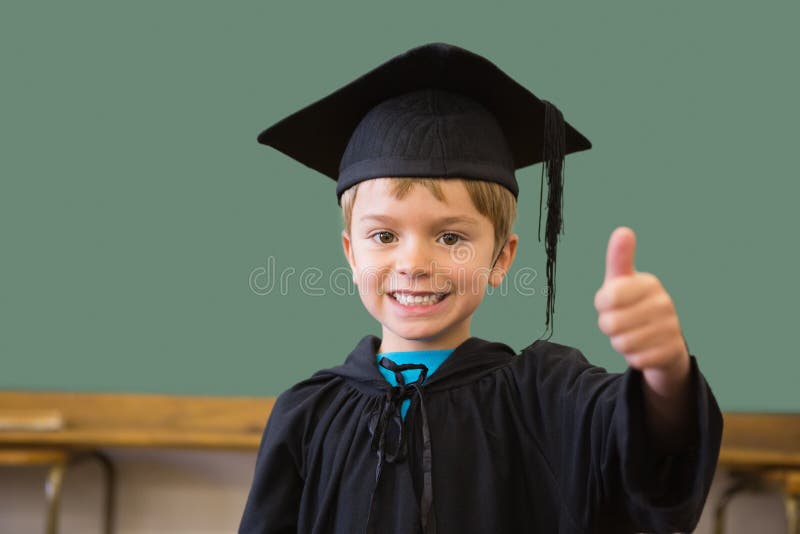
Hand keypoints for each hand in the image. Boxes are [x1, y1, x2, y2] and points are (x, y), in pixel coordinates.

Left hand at [594, 227, 688, 381]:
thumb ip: (619, 259)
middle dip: (609, 327)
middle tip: (620, 322)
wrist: (663, 341)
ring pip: (622, 343)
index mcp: (649, 283)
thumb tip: (623, 230)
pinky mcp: (672, 351)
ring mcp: (671, 327)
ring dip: (620, 343)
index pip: (607, 298)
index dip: (602, 306)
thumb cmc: (632, 306)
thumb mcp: (622, 282)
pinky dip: (633, 358)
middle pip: (611, 324)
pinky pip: (636, 359)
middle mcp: (664, 303)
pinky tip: (643, 349)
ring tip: (631, 334)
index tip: (610, 303)